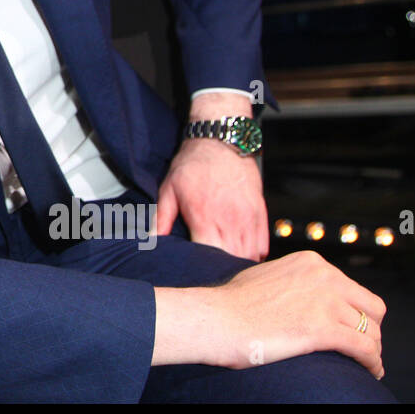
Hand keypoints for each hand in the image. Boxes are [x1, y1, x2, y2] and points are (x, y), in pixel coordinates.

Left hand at [156, 137, 267, 260]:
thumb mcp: (169, 189)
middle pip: (231, 261)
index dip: (201, 268)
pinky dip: (253, 255)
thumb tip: (152, 241)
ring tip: (225, 267)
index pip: (208, 257)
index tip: (194, 271)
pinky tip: (240, 254)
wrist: (221, 141)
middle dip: (220, 270)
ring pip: (250, 257)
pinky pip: (262, 246)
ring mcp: (249, 219)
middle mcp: (231, 220)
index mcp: (205, 217)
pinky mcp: (261, 214)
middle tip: (209, 273)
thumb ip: (161, 218)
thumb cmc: (193, 165)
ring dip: (238, 264)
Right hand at [205, 250, 385, 377]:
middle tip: (363, 345)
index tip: (351, 327)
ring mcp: (326, 302)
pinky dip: (372, 362)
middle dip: (370, 328)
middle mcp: (324, 276)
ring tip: (366, 364)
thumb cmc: (231, 303)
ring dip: (371, 350)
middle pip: (371, 307)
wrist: (215, 318)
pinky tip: (370, 371)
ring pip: (371, 331)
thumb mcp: (266, 276)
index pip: (351, 287)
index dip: (354, 311)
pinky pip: (365, 348)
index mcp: (311, 262)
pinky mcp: (324, 329)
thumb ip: (290, 280)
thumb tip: (298, 295)